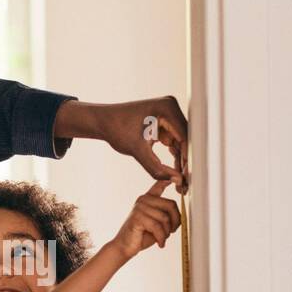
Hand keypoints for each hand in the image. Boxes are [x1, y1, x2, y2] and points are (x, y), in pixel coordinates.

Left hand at [54, 97, 189, 192]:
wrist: (103, 121)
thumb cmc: (116, 129)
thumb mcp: (137, 151)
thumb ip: (156, 168)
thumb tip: (176, 181)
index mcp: (167, 108)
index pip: (185, 136)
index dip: (188, 158)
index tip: (188, 177)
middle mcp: (171, 108)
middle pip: (186, 139)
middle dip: (185, 162)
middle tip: (186, 184)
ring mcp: (168, 115)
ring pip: (181, 142)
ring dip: (180, 161)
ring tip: (180, 182)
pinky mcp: (164, 123)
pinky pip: (174, 141)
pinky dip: (174, 156)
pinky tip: (174, 173)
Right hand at [110, 180, 181, 259]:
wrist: (125, 246)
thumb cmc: (142, 235)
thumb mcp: (157, 223)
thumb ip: (166, 215)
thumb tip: (181, 216)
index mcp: (148, 198)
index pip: (160, 183)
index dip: (171, 177)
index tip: (178, 177)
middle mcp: (143, 200)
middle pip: (170, 205)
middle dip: (175, 221)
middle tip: (172, 231)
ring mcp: (139, 207)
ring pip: (164, 218)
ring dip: (167, 232)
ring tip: (163, 238)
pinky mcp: (137, 217)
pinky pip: (157, 226)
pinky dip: (161, 237)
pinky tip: (160, 243)